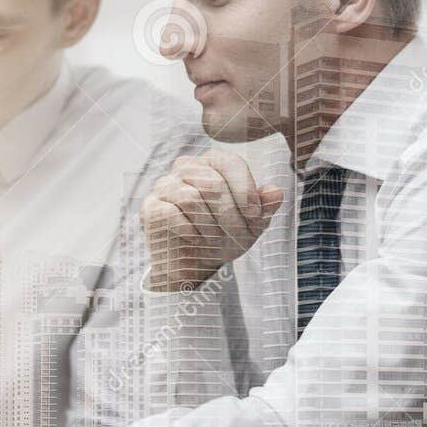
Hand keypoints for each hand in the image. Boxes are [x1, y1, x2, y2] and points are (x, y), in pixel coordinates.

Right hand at [140, 150, 283, 290]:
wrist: (194, 263)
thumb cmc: (223, 235)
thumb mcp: (251, 224)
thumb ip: (264, 206)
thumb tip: (276, 192)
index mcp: (212, 162)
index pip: (230, 163)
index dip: (246, 191)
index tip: (255, 216)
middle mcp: (186, 167)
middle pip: (213, 184)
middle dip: (230, 216)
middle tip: (238, 237)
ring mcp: (165, 185)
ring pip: (191, 198)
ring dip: (210, 226)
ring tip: (215, 239)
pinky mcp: (151, 206)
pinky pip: (171, 213)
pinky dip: (190, 231)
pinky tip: (196, 239)